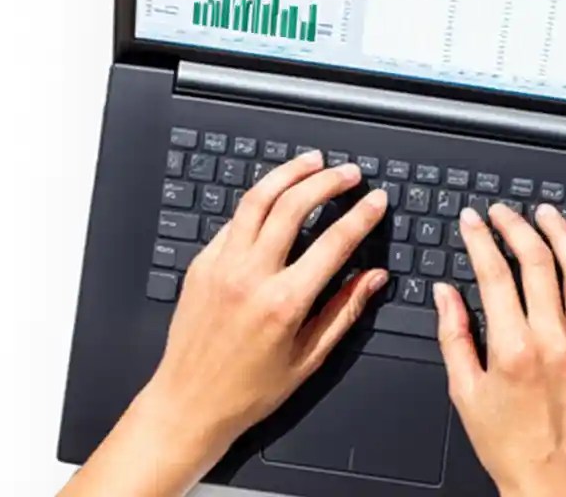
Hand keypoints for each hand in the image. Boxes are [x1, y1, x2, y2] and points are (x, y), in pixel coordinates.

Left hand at [60, 151, 390, 495]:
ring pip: (257, 200)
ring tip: (313, 162)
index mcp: (284, 303)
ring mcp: (220, 266)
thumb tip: (375, 277)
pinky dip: (258, 201)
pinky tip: (275, 194)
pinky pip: (233, 221)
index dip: (361, 215)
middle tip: (349, 173)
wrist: (188, 403)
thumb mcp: (310, 357)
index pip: (333, 242)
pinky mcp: (201, 265)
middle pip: (293, 207)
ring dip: (288, 174)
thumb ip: (345, 310)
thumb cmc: (249, 390)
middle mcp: (250, 277)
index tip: (377, 200)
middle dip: (327, 181)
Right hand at [433, 204, 565, 496]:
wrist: (552, 484)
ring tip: (547, 214)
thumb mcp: (465, 392)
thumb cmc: (508, 446)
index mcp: (513, 348)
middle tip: (503, 213)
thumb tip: (445, 293)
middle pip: (537, 262)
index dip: (480, 239)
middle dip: (516, 226)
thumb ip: (454, 336)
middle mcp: (553, 341)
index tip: (473, 222)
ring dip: (562, 235)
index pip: (495, 274)